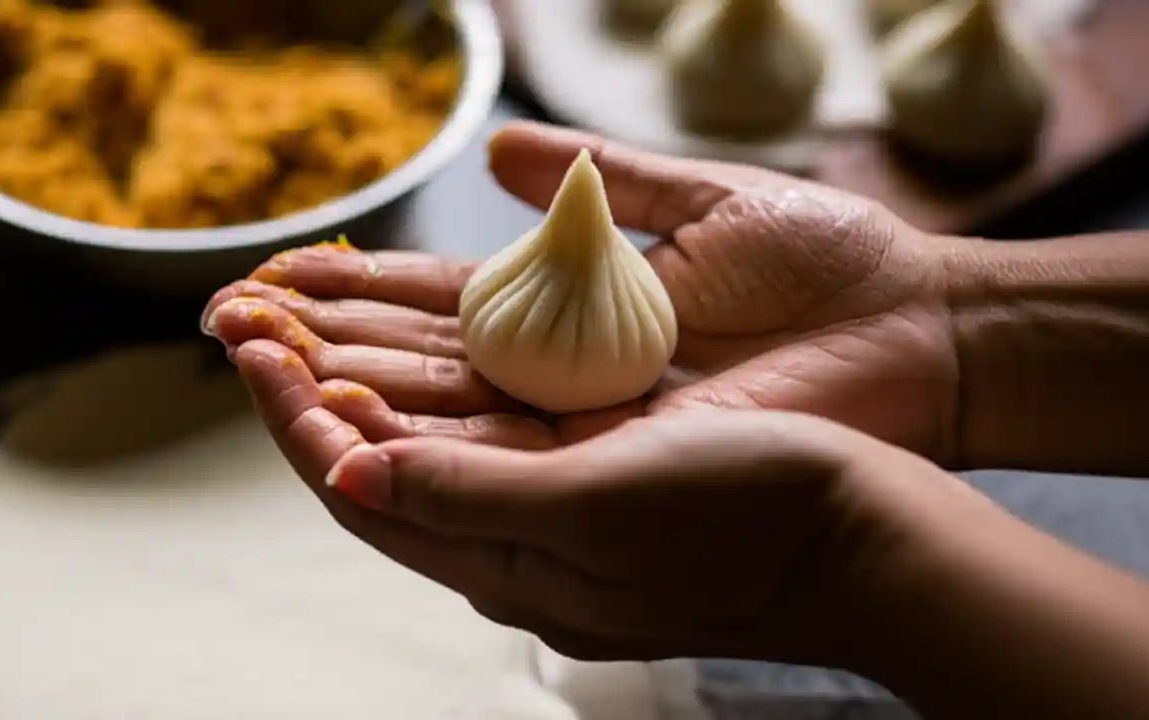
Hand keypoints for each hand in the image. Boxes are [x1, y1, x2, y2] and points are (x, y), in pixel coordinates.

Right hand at [203, 120, 958, 458]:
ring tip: (256, 364)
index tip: (280, 275)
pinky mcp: (614, 474)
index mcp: (575, 315)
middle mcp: (562, 383)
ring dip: (342, 396)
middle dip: (321, 346)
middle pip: (417, 369)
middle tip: (229, 320)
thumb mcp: (700, 206)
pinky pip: (494, 467)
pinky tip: (336, 423)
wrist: (919, 332)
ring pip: (437, 424)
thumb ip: (592, 187)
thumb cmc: (829, 265)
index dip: (356, 294)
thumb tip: (496, 151)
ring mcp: (582, 435)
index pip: (438, 308)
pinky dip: (411, 450)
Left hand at [219, 340, 960, 666]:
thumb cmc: (747, 519)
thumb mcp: (599, 503)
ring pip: (432, 459)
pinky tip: (441, 364)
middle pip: (383, 477)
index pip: (362, 493)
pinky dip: (444, 402)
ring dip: (370, 397)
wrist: (867, 545)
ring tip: (323, 333)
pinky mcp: (608, 496)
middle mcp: (524, 556)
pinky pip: (493, 446)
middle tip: (262, 326)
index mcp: (510, 567)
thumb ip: (470, 494)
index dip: (294, 420)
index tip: (251, 344)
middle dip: (313, 404)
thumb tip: (346, 475)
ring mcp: (566, 529)